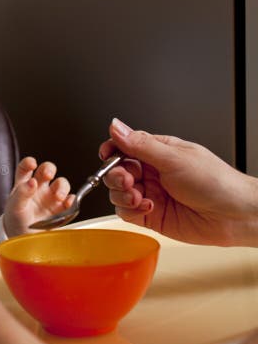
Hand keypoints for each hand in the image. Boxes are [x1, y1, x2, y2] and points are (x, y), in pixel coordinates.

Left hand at [3, 157, 73, 236]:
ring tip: (58, 196)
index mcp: (24, 184)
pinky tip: (67, 203)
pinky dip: (71, 200)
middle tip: (48, 175)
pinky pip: (70, 200)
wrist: (23, 238)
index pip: (26, 168)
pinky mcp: (61, 209)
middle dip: (49, 169)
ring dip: (62, 186)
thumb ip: (21, 194)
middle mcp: (39, 187)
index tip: (32, 164)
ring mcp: (51, 197)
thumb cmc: (16, 220)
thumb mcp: (15, 207)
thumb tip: (31, 182)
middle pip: (47, 170)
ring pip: (61, 183)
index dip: (29, 162)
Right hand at [100, 118, 257, 246]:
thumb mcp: (175, 158)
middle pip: (117, 171)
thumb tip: (116, 127)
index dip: (112, 151)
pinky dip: (131, 211)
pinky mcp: (150, 216)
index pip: (124, 147)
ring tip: (139, 196)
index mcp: (158, 152)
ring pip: (118, 193)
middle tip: (128, 180)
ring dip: (123, 195)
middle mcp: (153, 173)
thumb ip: (140, 145)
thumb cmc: (217, 183)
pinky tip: (147, 207)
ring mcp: (151, 194)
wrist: (236, 216)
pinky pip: (126, 213)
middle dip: (116, 175)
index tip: (106, 156)